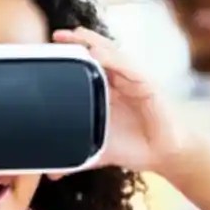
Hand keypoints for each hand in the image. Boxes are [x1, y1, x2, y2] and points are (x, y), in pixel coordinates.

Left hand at [53, 28, 192, 174]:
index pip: (86, 65)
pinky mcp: (147, 85)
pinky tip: (98, 54)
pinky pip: (129, 68)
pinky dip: (114, 59)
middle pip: (97, 52)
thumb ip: (74, 159)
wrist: (162, 156)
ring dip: (94, 43)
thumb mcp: (97, 151)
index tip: (48, 47)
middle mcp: (119, 80)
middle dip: (78, 41)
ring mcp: (133, 80)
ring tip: (76, 36)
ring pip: (112, 54)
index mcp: (105, 90)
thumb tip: (51, 174)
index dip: (69, 55)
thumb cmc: (132, 146)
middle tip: (57, 35)